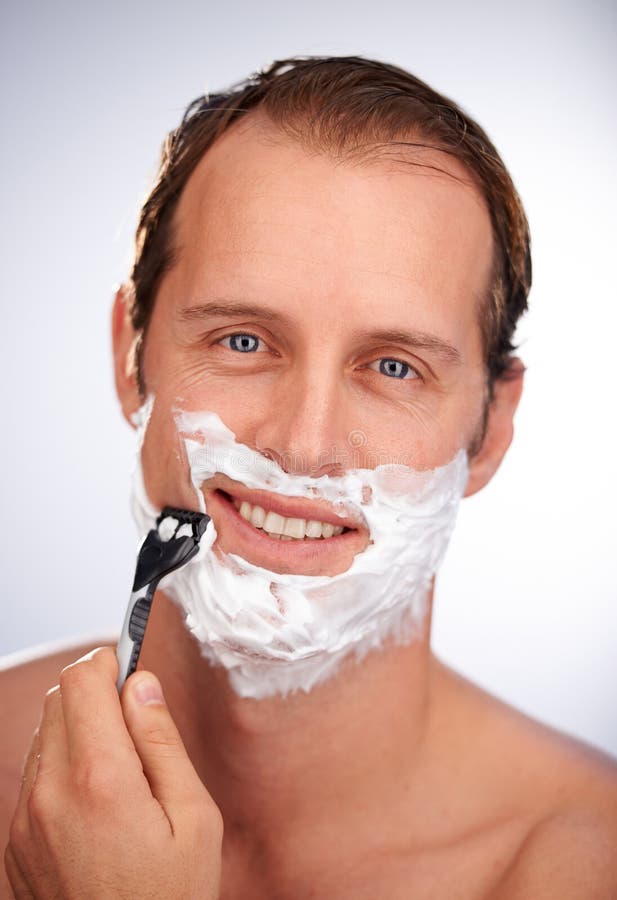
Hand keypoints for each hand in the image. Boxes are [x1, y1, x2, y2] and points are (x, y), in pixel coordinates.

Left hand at [4, 647, 221, 898]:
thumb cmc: (170, 898)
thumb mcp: (193, 818)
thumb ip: (161, 742)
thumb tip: (140, 685)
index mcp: (98, 779)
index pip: (82, 680)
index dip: (109, 661)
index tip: (132, 669)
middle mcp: (49, 792)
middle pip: (58, 698)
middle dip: (95, 691)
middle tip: (135, 719)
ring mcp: (25, 819)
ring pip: (43, 733)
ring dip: (78, 726)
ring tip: (121, 764)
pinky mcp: (16, 841)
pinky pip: (33, 773)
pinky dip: (61, 762)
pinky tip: (97, 795)